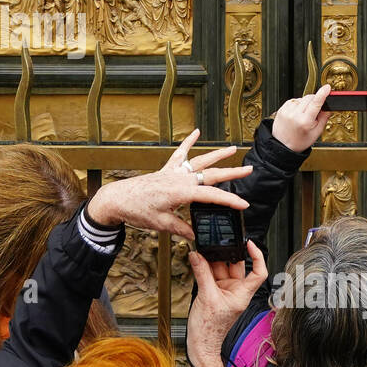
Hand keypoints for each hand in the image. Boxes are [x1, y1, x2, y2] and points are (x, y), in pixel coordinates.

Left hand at [86, 128, 252, 240]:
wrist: (117, 199)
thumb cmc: (136, 210)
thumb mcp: (161, 224)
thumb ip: (180, 229)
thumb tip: (194, 235)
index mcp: (180, 192)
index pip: (211, 195)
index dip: (229, 200)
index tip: (244, 204)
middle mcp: (179, 178)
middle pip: (210, 174)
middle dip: (232, 172)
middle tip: (249, 169)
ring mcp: (172, 172)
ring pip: (199, 161)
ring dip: (216, 155)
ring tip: (232, 149)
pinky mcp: (165, 170)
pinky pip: (180, 154)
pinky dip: (188, 142)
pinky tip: (196, 132)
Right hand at [186, 240, 267, 366]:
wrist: (200, 343)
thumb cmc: (210, 329)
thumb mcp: (206, 297)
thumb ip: (202, 273)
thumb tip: (197, 256)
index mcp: (243, 294)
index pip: (258, 272)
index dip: (257, 256)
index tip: (248, 244)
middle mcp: (236, 291)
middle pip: (235, 266)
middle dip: (225, 255)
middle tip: (213, 244)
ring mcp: (225, 291)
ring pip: (221, 269)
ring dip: (211, 261)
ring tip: (200, 253)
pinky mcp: (214, 292)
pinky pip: (211, 275)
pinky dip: (204, 268)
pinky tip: (197, 261)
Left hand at [270, 83, 331, 152]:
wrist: (282, 146)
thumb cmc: (300, 141)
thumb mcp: (316, 133)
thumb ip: (324, 118)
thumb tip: (328, 106)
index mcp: (305, 121)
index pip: (315, 103)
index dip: (322, 94)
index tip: (327, 88)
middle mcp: (294, 115)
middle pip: (309, 98)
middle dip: (315, 100)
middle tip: (316, 110)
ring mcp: (286, 111)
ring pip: (301, 98)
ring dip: (305, 103)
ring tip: (304, 115)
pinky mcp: (281, 109)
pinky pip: (293, 101)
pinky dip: (297, 104)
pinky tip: (297, 114)